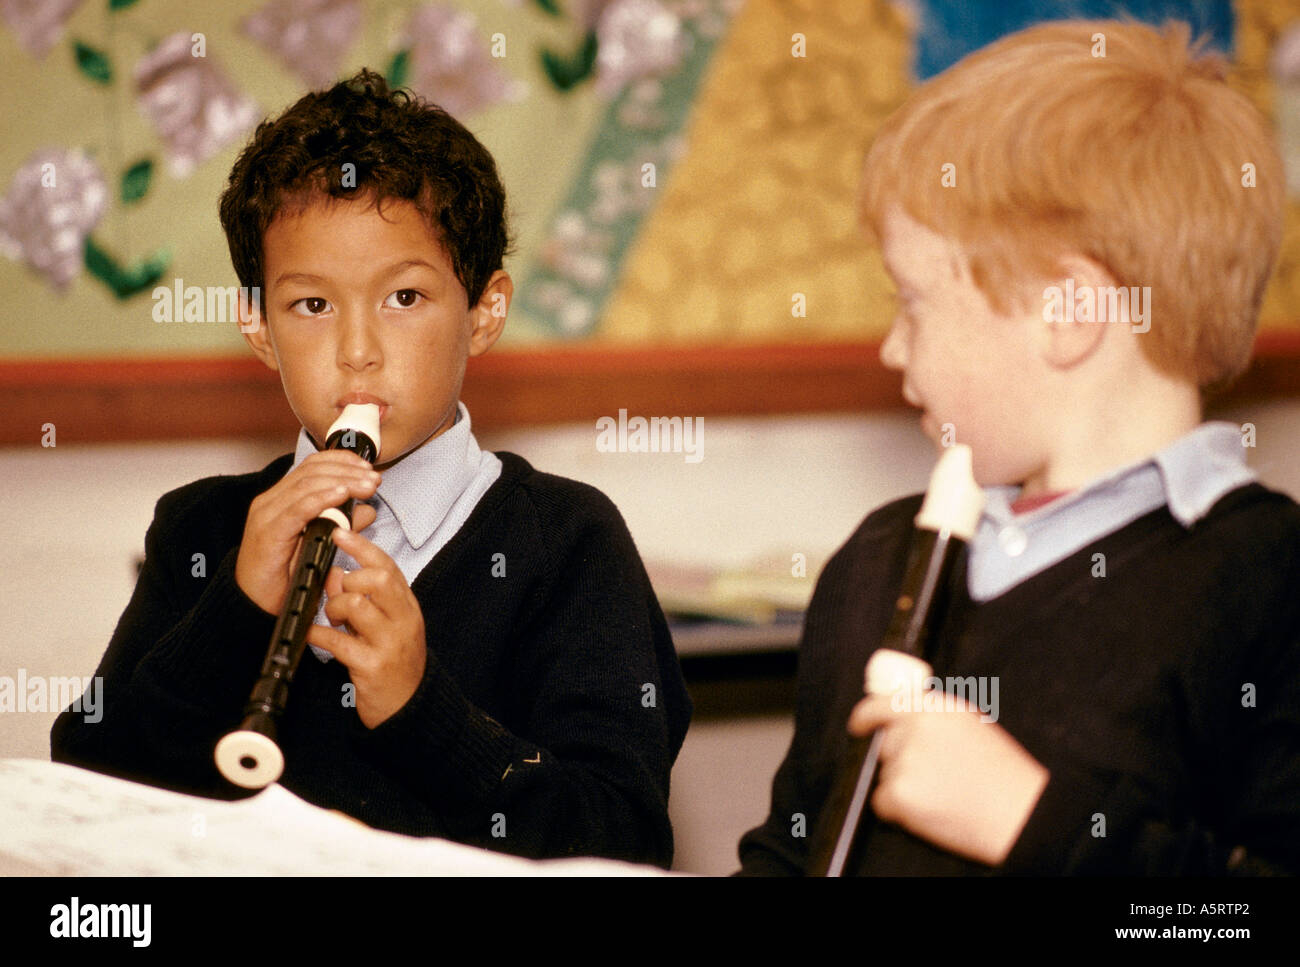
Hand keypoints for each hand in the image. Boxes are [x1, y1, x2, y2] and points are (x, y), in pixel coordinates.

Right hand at [235, 451, 379, 614]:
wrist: (254, 604)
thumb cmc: (285, 575)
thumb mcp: (321, 543)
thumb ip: (343, 524)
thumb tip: (368, 508)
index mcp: (282, 499)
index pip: (312, 466)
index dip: (342, 461)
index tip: (368, 467)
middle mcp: (272, 501)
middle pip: (312, 471)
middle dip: (348, 471)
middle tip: (374, 479)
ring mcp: (267, 515)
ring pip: (307, 485)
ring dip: (343, 482)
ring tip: (367, 487)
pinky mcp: (268, 533)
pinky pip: (297, 509)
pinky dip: (322, 499)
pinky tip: (342, 495)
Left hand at [306, 525, 426, 728]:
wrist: (408, 706)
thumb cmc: (394, 662)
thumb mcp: (385, 625)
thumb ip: (362, 597)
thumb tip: (335, 572)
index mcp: (407, 606)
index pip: (387, 566)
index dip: (362, 547)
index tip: (340, 532)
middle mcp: (403, 620)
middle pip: (379, 579)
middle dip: (351, 580)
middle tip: (341, 595)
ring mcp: (390, 643)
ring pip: (357, 605)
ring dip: (335, 608)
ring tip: (334, 621)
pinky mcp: (373, 666)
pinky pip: (338, 641)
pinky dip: (319, 635)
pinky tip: (314, 636)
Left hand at [848, 691, 1048, 865]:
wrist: (1020, 815)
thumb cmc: (1004, 777)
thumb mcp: (972, 727)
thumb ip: (934, 720)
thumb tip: (900, 723)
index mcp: (935, 708)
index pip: (882, 704)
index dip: (865, 716)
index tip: (858, 726)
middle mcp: (916, 728)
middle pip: (885, 746)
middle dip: (901, 763)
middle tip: (935, 779)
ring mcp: (906, 760)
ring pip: (886, 776)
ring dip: (904, 787)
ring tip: (944, 795)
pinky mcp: (900, 792)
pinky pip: (882, 802)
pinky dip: (899, 812)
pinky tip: (932, 811)